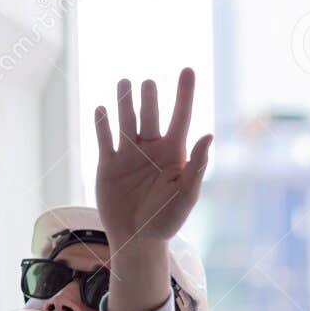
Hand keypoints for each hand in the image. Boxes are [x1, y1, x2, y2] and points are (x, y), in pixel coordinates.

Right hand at [93, 68, 211, 252]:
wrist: (137, 240)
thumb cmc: (166, 221)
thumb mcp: (186, 195)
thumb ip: (196, 166)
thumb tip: (208, 135)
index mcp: (173, 154)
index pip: (181, 117)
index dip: (184, 94)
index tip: (188, 70)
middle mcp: (151, 150)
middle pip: (150, 115)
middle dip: (150, 98)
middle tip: (148, 84)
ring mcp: (128, 156)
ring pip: (126, 120)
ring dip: (125, 102)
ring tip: (124, 83)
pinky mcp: (108, 164)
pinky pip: (104, 139)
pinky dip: (102, 124)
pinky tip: (101, 109)